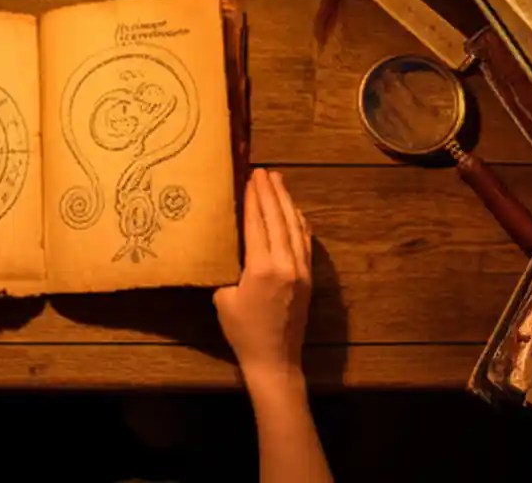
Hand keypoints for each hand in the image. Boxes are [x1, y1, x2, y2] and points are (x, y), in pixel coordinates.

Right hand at [214, 169, 312, 388]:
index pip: (256, 224)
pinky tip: (295, 211)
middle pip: (278, 219)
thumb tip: (229, 249)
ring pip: (295, 228)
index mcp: (261, 268)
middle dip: (270, 193)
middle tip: (263, 171)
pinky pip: (305, 243)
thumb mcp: (223, 298)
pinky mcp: (308, 278)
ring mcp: (301, 270)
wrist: (275, 360)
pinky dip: (299, 223)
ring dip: (286, 203)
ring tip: (279, 182)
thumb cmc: (243, 332)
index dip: (253, 198)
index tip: (249, 177)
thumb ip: (227, 269)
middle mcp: (285, 264)